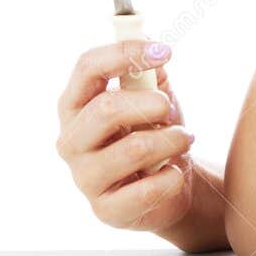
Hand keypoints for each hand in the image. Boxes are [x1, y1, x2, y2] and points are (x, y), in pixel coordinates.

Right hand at [56, 40, 196, 232]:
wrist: (169, 188)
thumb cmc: (155, 135)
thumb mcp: (154, 97)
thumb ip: (149, 73)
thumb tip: (151, 45)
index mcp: (77, 105)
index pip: (87, 67)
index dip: (125, 53)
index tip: (165, 51)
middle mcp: (72, 140)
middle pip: (106, 108)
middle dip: (152, 104)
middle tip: (171, 110)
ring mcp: (85, 177)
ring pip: (133, 148)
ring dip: (172, 139)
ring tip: (184, 139)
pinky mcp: (106, 210)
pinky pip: (147, 189)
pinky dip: (172, 176)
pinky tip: (174, 173)